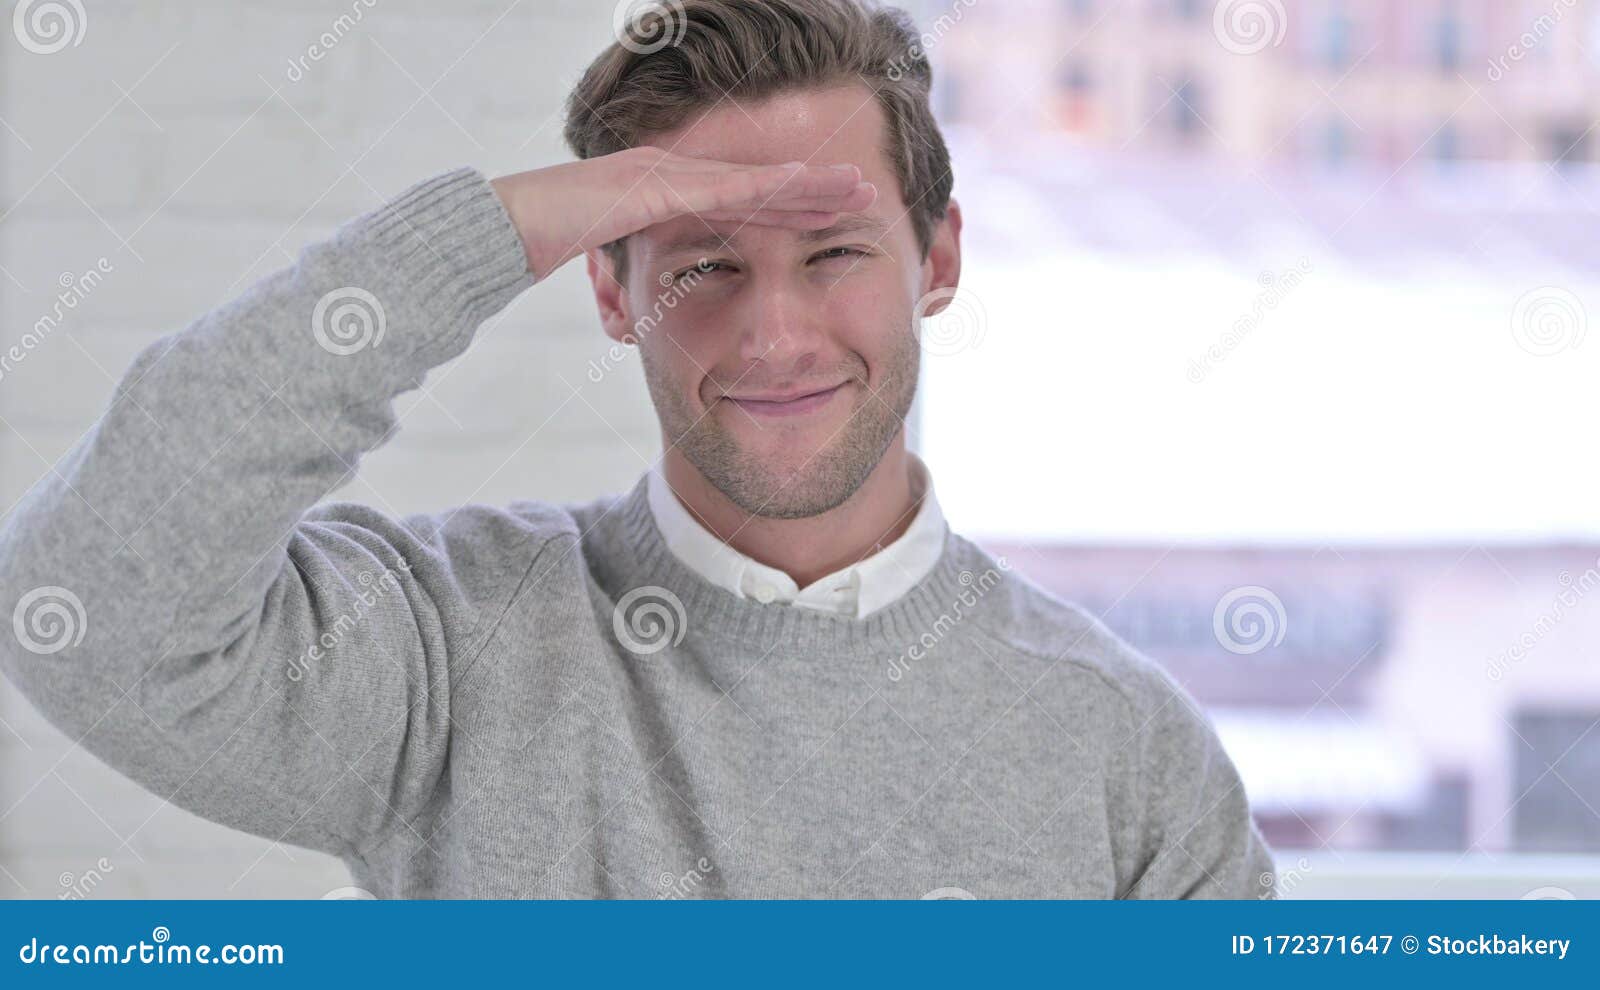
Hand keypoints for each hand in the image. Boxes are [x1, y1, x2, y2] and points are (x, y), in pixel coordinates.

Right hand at [489, 146, 877, 281]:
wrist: (490, 229)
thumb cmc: (532, 247)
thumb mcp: (602, 267)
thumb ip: (635, 278)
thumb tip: (648, 316)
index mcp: (665, 196)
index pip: (745, 203)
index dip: (795, 209)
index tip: (840, 219)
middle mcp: (671, 175)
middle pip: (760, 184)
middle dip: (817, 190)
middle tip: (871, 196)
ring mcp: (663, 173)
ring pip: (753, 179)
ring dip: (810, 184)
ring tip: (858, 189)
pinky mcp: (653, 183)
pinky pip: (721, 189)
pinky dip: (770, 189)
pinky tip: (809, 190)